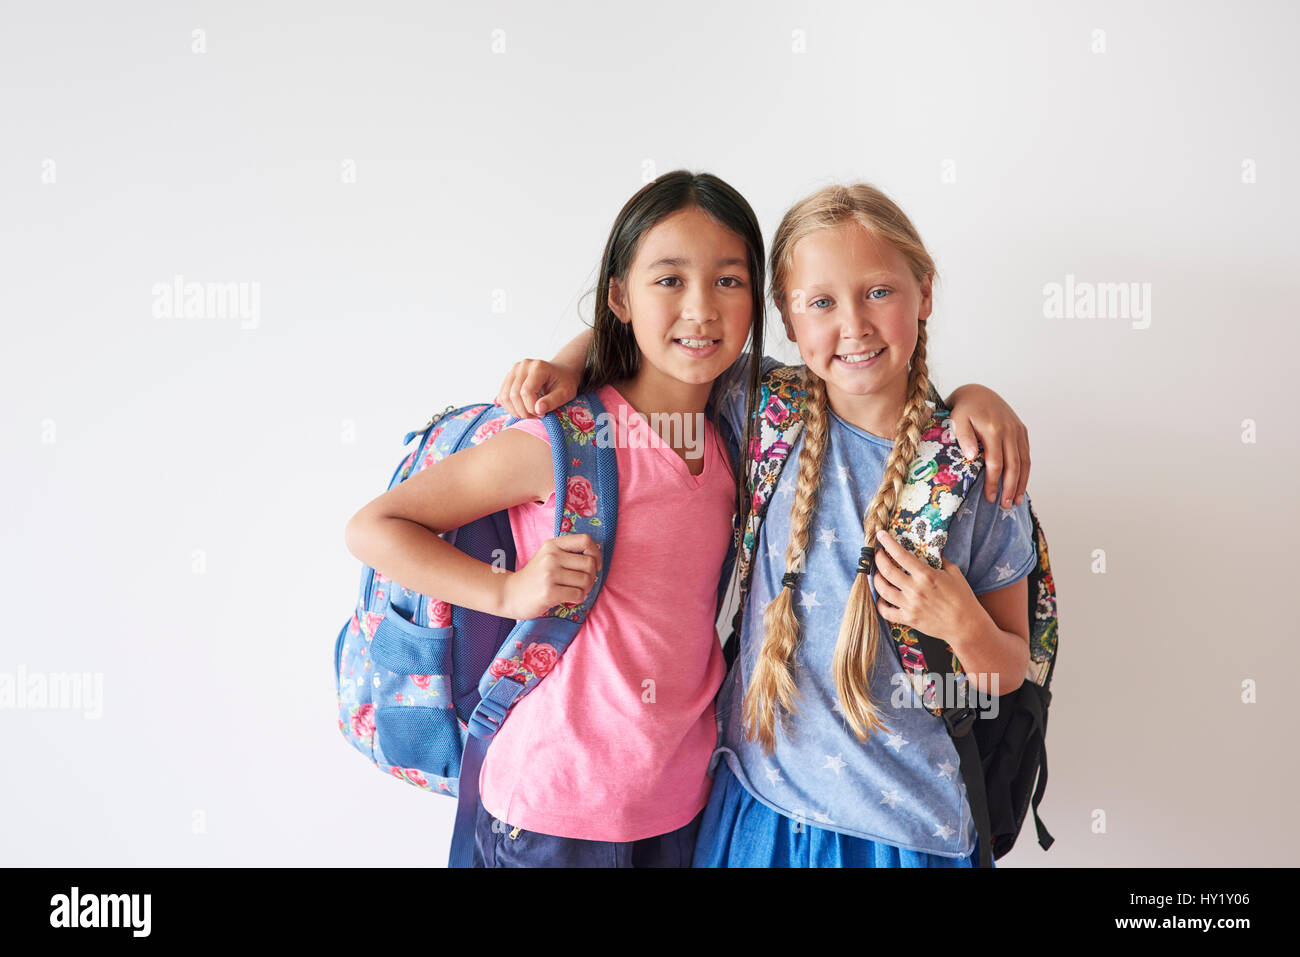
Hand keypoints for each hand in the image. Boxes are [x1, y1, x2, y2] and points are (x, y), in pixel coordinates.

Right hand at [496, 358, 580, 418]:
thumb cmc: (565, 382)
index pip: (526, 391)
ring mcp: (514, 370)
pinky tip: (521, 410)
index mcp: (538, 367)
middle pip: (513, 395)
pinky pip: (502, 395)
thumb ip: (552, 401)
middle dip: (523, 411)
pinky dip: (509, 407)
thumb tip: (538, 410)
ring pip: (505, 396)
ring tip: (529, 414)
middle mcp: (523, 365)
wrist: (561, 372)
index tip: (542, 414)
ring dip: (515, 411)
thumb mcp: (565, 393)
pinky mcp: (509, 376)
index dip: (531, 407)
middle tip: (536, 416)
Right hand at [500, 533, 600, 619]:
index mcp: (552, 545)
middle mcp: (551, 557)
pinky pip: (578, 594)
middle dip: (592, 576)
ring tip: (575, 591)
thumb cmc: (535, 577)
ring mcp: (549, 574)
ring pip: (586, 580)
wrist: (511, 594)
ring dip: (585, 589)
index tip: (594, 564)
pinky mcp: (549, 592)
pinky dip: (578, 598)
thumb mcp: (547, 556)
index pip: (585, 540)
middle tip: (584, 583)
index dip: (596, 553)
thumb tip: (596, 558)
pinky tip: (569, 598)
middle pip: (589, 563)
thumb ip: (568, 553)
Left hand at [870, 530, 981, 647]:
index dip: (887, 543)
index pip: (901, 555)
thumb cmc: (962, 597)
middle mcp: (915, 589)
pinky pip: (886, 611)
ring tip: (878, 574)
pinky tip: (882, 597)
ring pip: (882, 590)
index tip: (880, 535)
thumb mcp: (954, 572)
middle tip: (877, 554)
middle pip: (886, 571)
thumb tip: (928, 550)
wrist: (966, 625)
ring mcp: (910, 605)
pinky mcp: (908, 619)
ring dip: (876, 579)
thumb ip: (940, 560)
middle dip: (878, 559)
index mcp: (926, 575)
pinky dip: (880, 603)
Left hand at [944, 384, 1029, 507]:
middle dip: (1010, 488)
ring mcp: (1018, 431)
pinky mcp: (1022, 431)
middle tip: (1006, 505)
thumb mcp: (957, 419)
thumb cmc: (963, 409)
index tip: (990, 498)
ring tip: (1016, 501)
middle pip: (1014, 465)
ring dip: (1021, 483)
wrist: (977, 392)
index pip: (995, 463)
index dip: (993, 482)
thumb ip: (963, 437)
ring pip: (1024, 462)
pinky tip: (1021, 484)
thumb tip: (971, 456)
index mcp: (993, 429)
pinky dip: (1025, 471)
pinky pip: (1026, 454)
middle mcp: (1010, 430)